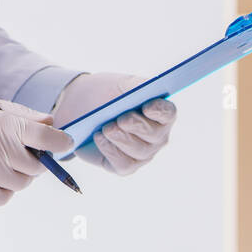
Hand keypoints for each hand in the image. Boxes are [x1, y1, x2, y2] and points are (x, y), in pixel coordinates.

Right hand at [0, 93, 73, 205]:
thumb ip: (20, 116)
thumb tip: (52, 126)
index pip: (44, 137)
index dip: (60, 142)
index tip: (64, 144)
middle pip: (35, 166)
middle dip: (34, 161)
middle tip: (20, 154)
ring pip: (20, 185)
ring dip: (16, 176)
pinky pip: (3, 199)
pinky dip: (2, 190)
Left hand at [52, 72, 176, 174]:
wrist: (83, 109)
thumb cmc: (107, 95)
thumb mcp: (121, 85)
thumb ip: (136, 85)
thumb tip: (147, 88)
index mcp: (159, 112)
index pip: (168, 113)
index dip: (160, 111)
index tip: (146, 107)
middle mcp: (157, 136)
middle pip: (155, 135)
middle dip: (137, 126)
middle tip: (121, 119)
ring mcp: (143, 153)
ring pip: (139, 151)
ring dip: (121, 138)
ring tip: (106, 128)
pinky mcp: (126, 166)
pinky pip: (124, 164)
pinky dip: (110, 150)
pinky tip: (99, 138)